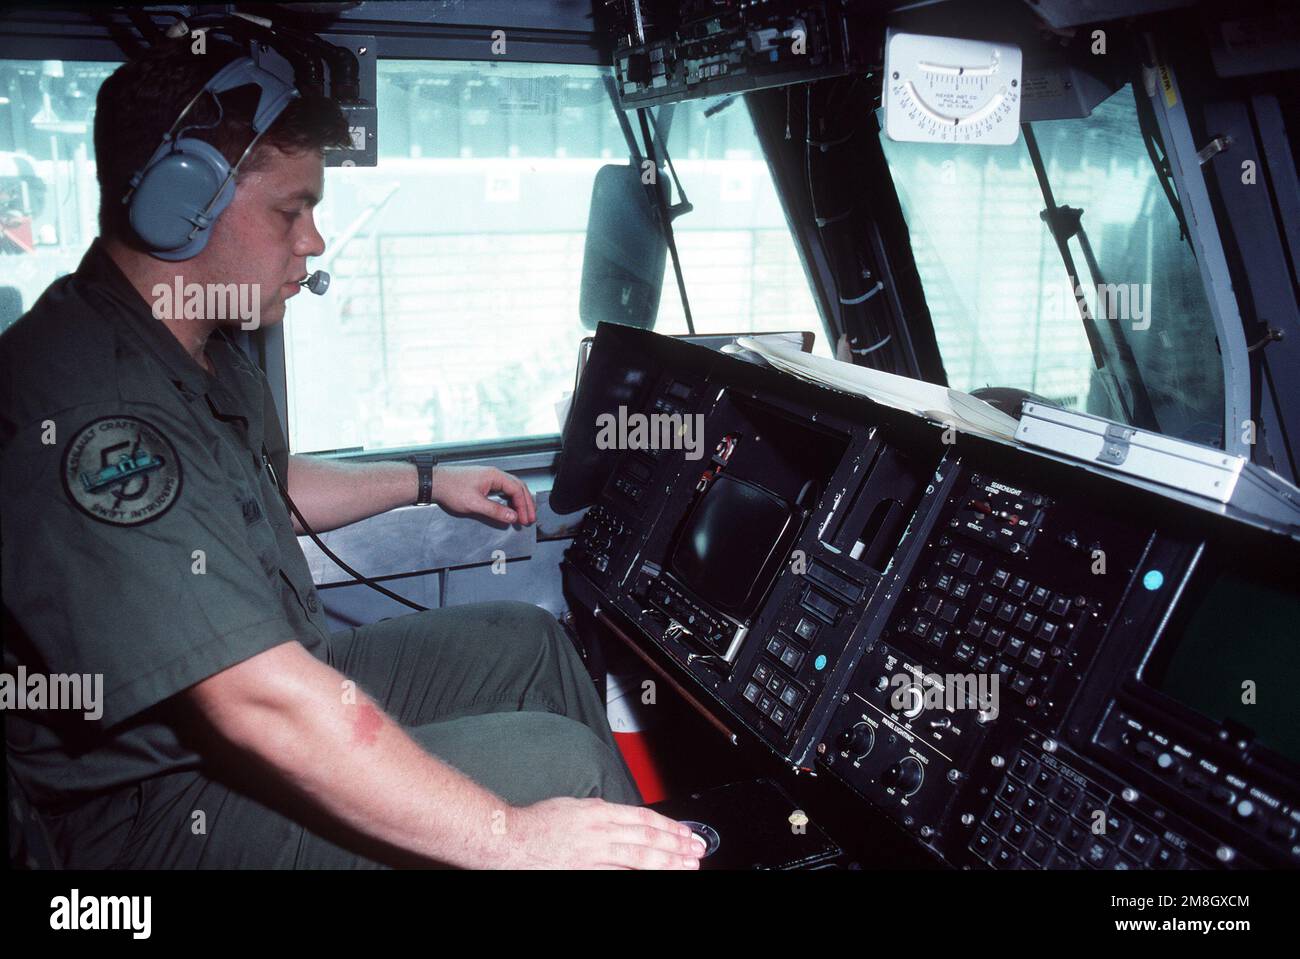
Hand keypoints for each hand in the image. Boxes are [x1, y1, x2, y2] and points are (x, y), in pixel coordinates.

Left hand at [428, 465, 536, 525]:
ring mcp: (489, 477)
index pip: (517, 490)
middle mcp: (494, 474)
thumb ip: (495, 511)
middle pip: (518, 487)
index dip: (523, 506)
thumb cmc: (451, 488)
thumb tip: (512, 516)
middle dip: (526, 504)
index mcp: (494, 475)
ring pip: (512, 488)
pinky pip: (503, 489)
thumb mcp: (474, 504)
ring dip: (519, 501)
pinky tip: (510, 507)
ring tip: (523, 514)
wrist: (435, 483)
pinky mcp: (484, 482)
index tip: (524, 519)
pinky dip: (510, 499)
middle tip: (530, 518)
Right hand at [502, 797, 707, 868]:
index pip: (644, 819)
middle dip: (676, 846)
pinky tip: (652, 878)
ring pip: (638, 859)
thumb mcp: (575, 805)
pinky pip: (616, 877)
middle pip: (647, 839)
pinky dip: (636, 878)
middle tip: (696, 852)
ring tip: (686, 866)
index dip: (669, 827)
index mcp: (599, 811)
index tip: (686, 834)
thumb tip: (624, 819)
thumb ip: (601, 812)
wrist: (510, 839)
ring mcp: (593, 855)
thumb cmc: (538, 822)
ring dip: (665, 863)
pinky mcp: (583, 873)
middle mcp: (599, 832)